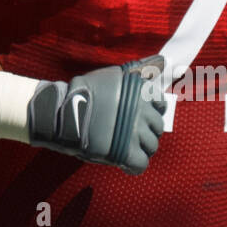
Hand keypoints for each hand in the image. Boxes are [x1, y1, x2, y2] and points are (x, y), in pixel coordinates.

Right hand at [27, 55, 165, 174]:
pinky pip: (141, 164)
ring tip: (124, 146)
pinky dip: (134, 165)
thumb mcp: (116, 74)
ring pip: (151, 146)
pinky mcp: (124, 152)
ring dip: (140, 148)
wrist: (63, 111)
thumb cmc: (86, 91)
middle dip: (145, 131)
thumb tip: (163, 60)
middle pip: (157, 128)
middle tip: (128, 133)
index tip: (139, 116)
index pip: (160, 105)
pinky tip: (123, 162)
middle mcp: (142, 111)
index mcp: (141, 92)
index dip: (151, 112)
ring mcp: (134, 132)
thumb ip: (141, 69)